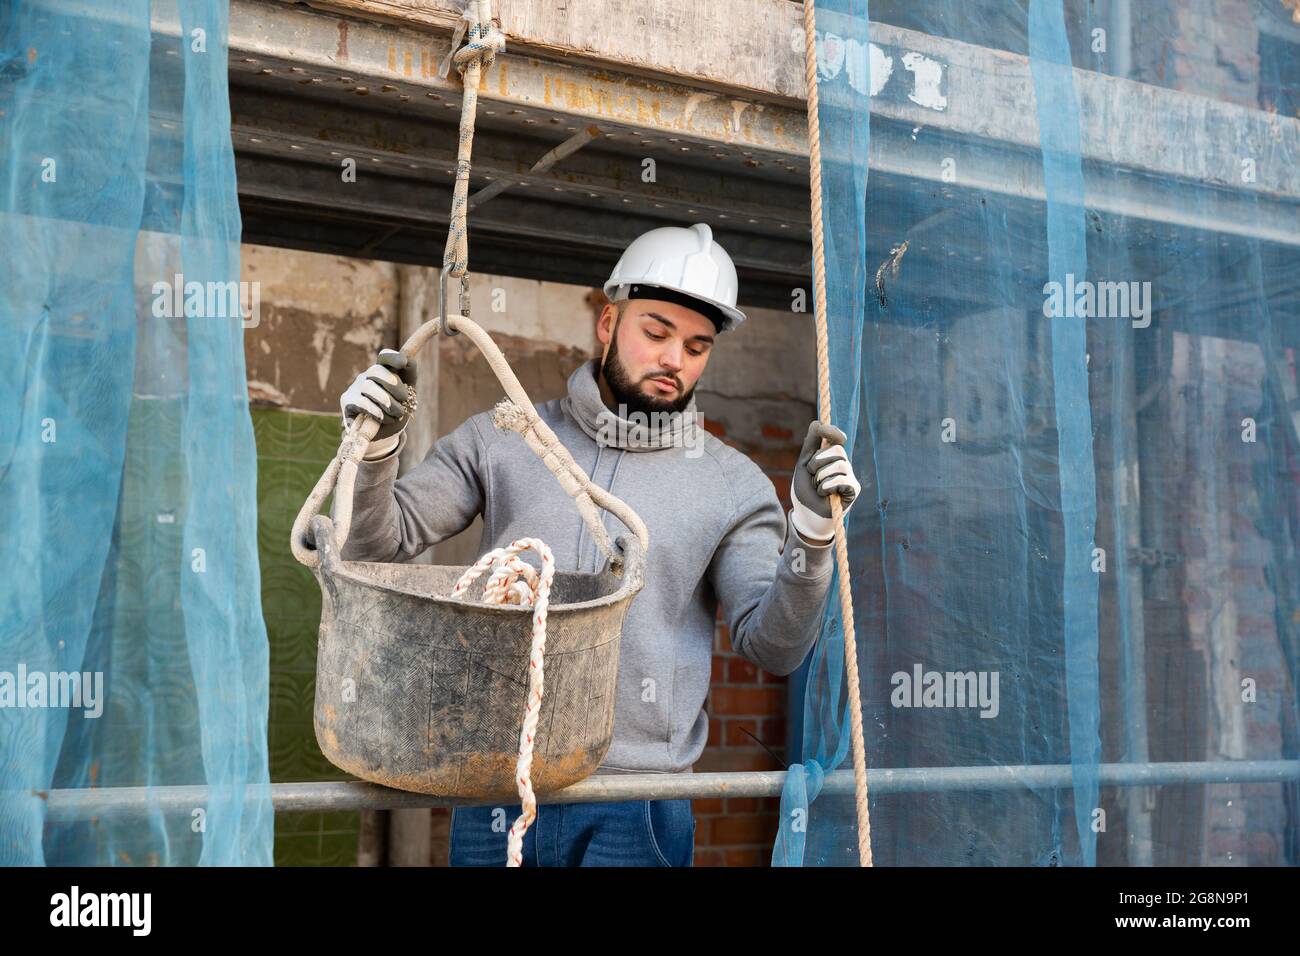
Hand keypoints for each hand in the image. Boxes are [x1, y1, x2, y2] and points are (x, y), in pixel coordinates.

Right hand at [340, 349, 414, 457]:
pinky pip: (361, 402)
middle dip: (393, 383)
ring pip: (368, 386)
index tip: (403, 363)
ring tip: (397, 413)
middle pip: (376, 370)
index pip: (384, 357)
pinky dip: (375, 410)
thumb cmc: (396, 412)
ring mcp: (355, 388)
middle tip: (404, 398)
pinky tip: (383, 417)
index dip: (393, 357)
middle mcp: (367, 376)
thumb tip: (408, 361)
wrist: (382, 434)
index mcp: (383, 372)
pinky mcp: (347, 402)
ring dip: (386, 400)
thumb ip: (410, 377)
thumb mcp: (408, 395)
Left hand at [789, 420, 859, 544]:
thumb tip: (818, 422)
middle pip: (836, 449)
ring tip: (817, 487)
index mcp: (831, 456)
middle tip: (812, 475)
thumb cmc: (805, 490)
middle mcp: (843, 463)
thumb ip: (811, 444)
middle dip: (817, 462)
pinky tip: (824, 494)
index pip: (836, 437)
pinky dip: (826, 486)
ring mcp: (850, 476)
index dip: (832, 431)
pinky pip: (841, 479)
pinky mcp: (854, 489)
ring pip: (839, 464)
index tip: (823, 430)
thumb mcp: (804, 464)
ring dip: (820, 477)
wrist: (806, 514)